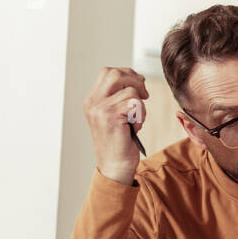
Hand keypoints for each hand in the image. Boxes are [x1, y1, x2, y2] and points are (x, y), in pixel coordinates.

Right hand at [84, 66, 148, 184]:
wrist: (115, 167)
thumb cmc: (120, 142)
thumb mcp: (116, 115)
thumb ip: (119, 97)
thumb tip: (137, 78)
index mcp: (92, 101)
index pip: (107, 72)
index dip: (127, 74)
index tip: (139, 86)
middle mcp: (92, 103)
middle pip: (115, 73)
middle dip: (135, 81)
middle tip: (145, 95)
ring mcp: (100, 109)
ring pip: (130, 90)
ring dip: (140, 105)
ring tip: (135, 120)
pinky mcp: (111, 117)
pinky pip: (136, 103)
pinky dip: (141, 115)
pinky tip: (135, 127)